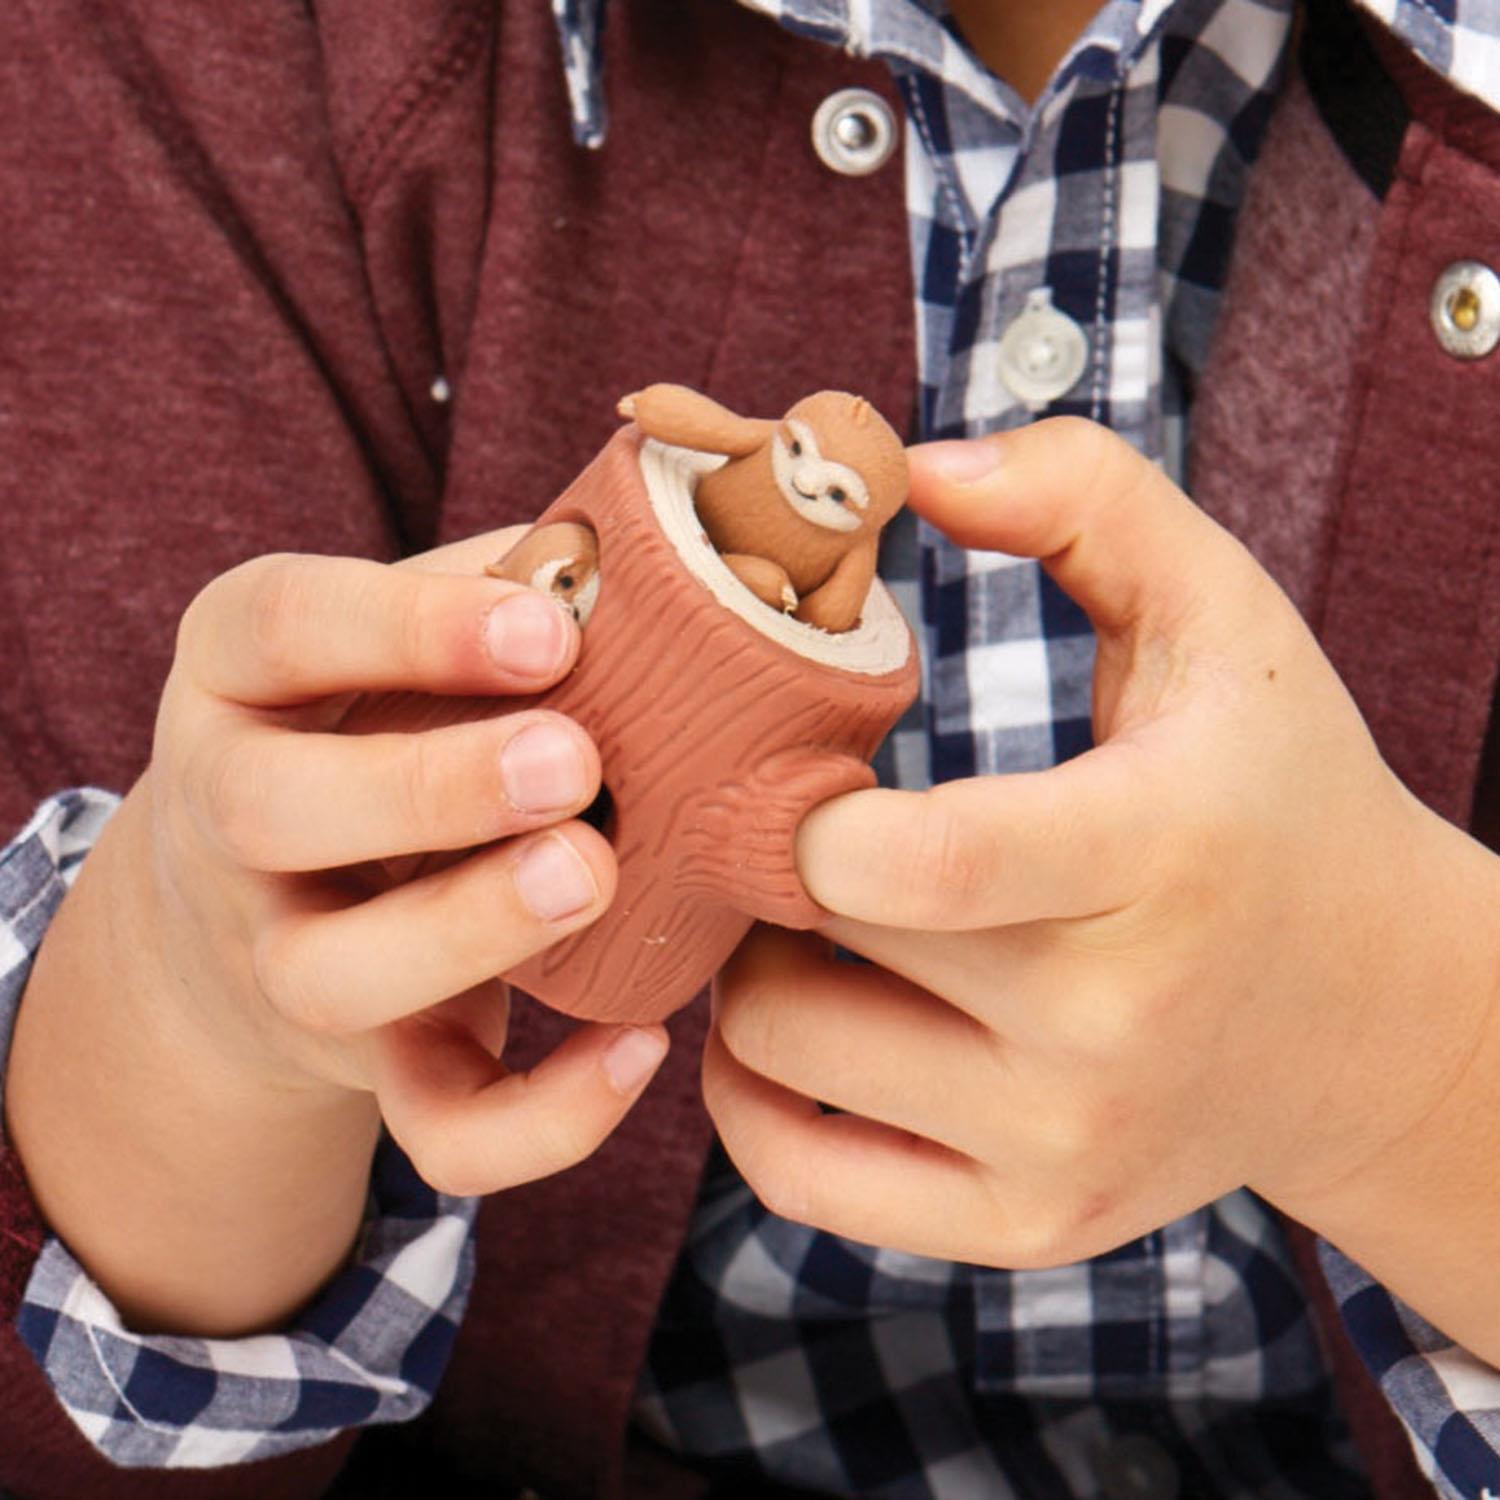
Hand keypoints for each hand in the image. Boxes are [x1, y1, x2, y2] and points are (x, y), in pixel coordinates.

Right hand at [8, 528, 666, 1333]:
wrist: (252, 904)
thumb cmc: (370, 721)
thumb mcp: (391, 637)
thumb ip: (496, 583)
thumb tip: (650, 552)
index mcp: (239, 680)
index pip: (277, 629)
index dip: (404, 626)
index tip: (546, 627)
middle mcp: (230, 820)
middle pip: (273, 811)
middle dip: (427, 787)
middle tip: (572, 759)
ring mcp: (283, 957)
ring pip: (334, 978)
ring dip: (468, 929)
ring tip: (594, 867)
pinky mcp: (367, 1067)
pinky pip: (431, 1130)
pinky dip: (540, 1119)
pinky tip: (642, 1047)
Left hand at [705, 419, 1499, 1303]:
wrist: (1369, 1014)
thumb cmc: (1274, 794)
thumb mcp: (1221, 616)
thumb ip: (1083, 496)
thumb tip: (915, 466)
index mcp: (1159, 854)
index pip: (926, 861)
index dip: (808, 815)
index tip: (802, 770)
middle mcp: (1113, 1026)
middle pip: (816, 937)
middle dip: (769, 861)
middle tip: (793, 823)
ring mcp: (1065, 1146)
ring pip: (781, 1050)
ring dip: (752, 965)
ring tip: (805, 916)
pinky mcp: (1028, 1225)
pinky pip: (798, 1179)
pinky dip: (750, 1095)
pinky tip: (791, 1018)